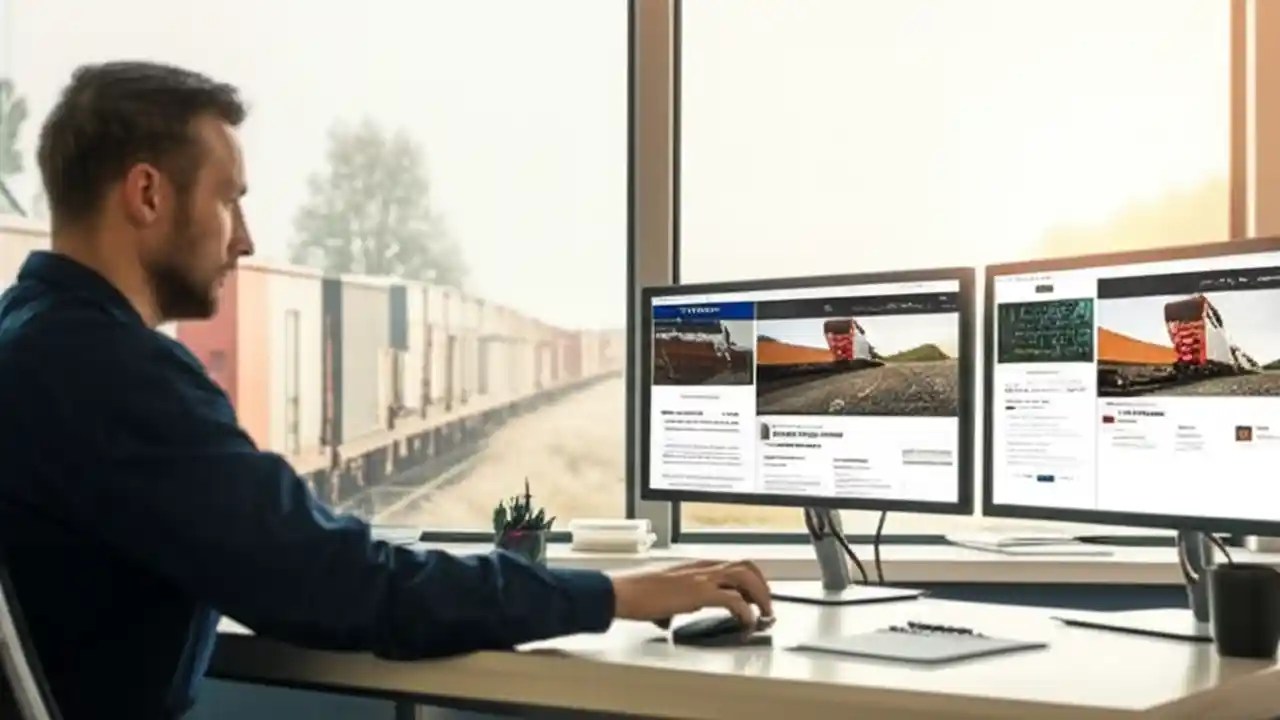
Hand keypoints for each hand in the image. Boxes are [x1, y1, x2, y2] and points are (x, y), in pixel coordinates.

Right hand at [609, 559, 773, 628]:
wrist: (624, 593)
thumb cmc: (638, 594)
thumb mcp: (663, 595)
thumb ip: (671, 603)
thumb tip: (666, 617)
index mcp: (696, 567)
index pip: (734, 565)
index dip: (751, 580)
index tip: (757, 597)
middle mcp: (703, 568)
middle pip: (746, 566)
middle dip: (762, 586)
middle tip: (766, 607)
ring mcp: (702, 578)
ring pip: (745, 576)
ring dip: (760, 595)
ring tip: (763, 615)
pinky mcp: (699, 593)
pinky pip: (734, 599)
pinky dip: (746, 612)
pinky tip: (745, 624)